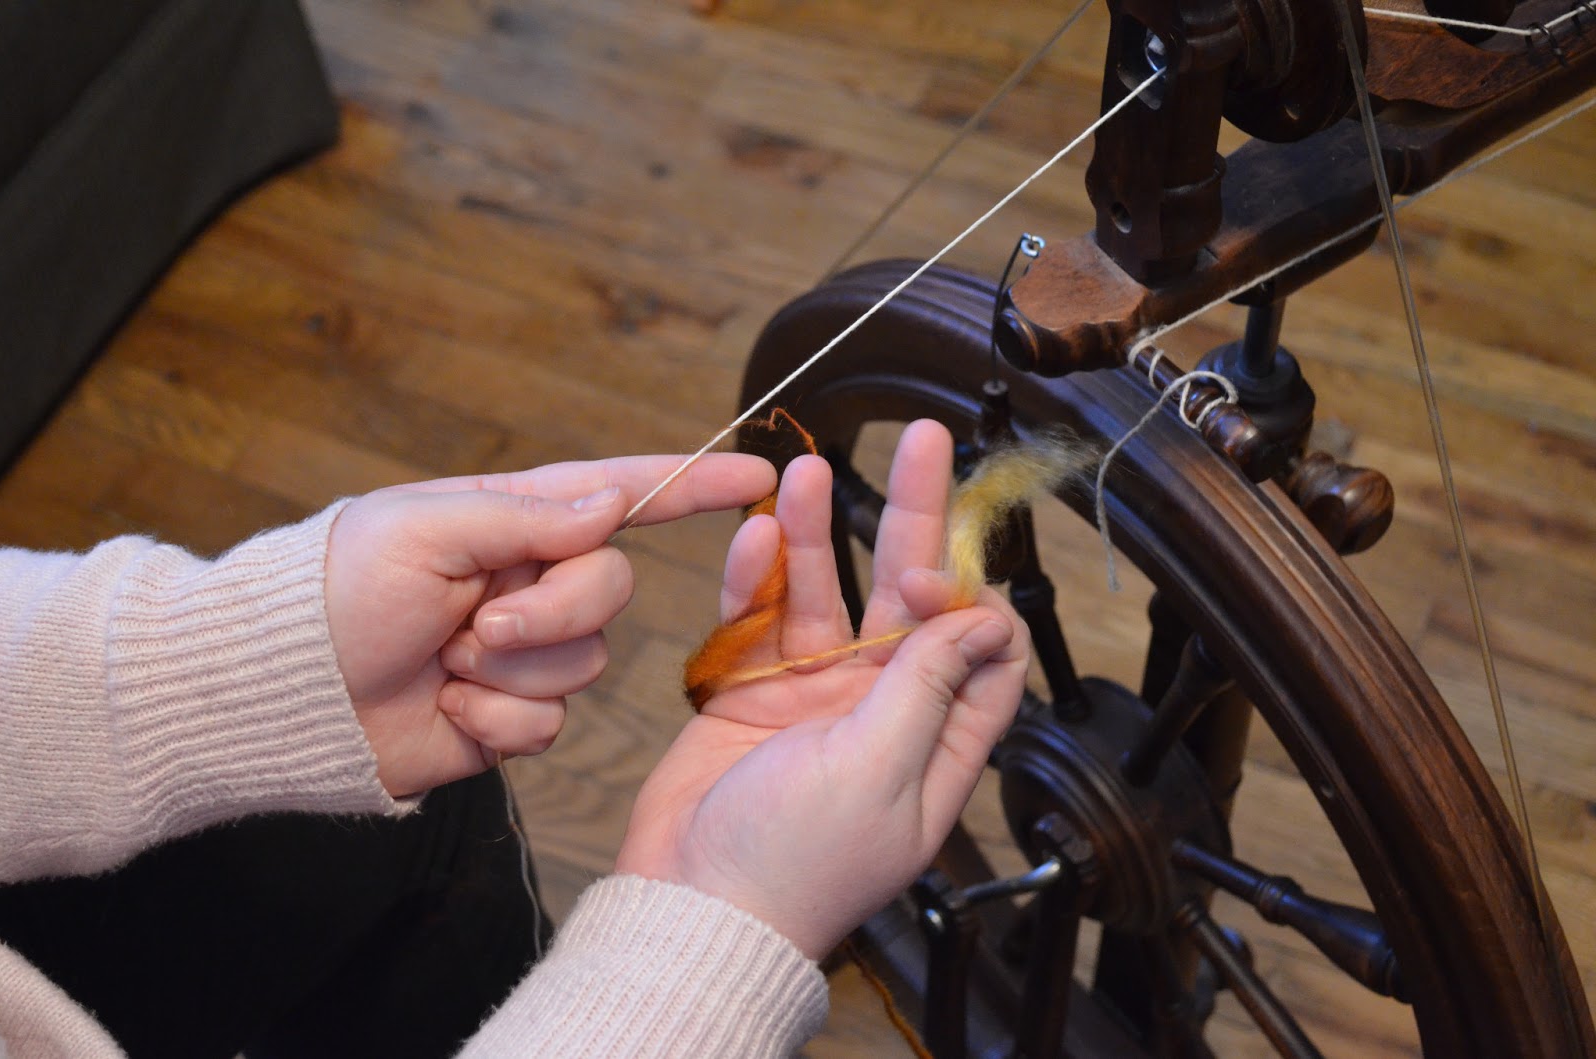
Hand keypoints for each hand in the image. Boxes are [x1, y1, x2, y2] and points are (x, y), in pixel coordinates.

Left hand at [324, 454, 775, 797]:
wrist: (287, 692)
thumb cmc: (336, 592)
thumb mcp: (425, 530)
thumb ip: (529, 518)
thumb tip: (614, 503)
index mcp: (516, 520)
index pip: (622, 494)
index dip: (690, 485)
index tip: (757, 475)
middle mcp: (533, 580)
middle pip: (614, 589)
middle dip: (552, 610)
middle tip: (478, 620)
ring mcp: (526, 651)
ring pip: (588, 662)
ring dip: (512, 668)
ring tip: (447, 661)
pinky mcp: (511, 714)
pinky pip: (551, 721)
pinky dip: (496, 717)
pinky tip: (447, 706)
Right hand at [615, 421, 1030, 957]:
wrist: (693, 908)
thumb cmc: (794, 866)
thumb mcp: (879, 770)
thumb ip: (925, 684)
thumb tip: (981, 617)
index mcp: (936, 740)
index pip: (980, 645)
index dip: (962, 595)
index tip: (920, 579)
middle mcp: (883, 709)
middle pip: (908, 595)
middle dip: (912, 515)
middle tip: (918, 439)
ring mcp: (814, 695)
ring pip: (827, 592)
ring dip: (818, 531)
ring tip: (803, 471)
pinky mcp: (750, 690)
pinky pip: (759, 618)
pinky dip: (755, 577)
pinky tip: (755, 532)